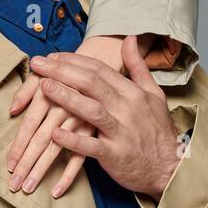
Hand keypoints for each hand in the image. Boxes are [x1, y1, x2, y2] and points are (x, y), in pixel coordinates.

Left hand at [28, 36, 181, 199]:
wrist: (171, 168)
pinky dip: (73, 140)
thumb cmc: (157, 131)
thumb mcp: (154, 94)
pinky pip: (92, 146)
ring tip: (43, 87)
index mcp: (133, 92)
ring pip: (91, 110)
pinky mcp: (115, 155)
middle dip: (62, 71)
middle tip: (37, 64)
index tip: (52, 55)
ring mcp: (121, 131)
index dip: (73, 60)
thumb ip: (138, 67)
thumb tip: (130, 38)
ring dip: (66, 97)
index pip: (99, 69)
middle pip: (91, 83)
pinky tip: (55, 133)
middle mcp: (127, 108)